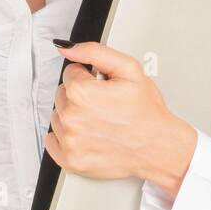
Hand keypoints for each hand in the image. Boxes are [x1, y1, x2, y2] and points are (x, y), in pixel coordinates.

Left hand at [46, 40, 196, 195]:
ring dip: (73, 116)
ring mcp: (69, 141)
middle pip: (61, 94)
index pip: (70, 73)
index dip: (89, 77)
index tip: (103, 87)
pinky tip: (86, 135)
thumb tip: (68, 50)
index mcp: (81, 92)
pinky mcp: (70, 160)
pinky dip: (64, 138)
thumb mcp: (129, 69)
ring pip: (57, 116)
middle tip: (104, 105)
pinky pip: (52, 142)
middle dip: (80, 96)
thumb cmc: (147, 112)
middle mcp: (72, 117)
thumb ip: (94, 52)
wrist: (159, 147)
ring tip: (99, 121)